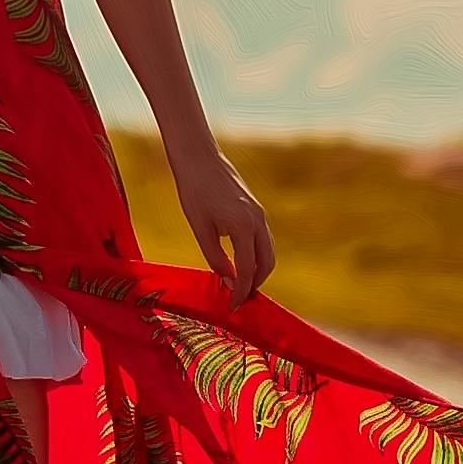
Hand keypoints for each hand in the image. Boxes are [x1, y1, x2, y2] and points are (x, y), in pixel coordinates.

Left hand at [176, 140, 273, 300]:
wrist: (198, 156)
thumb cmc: (194, 190)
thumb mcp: (200, 228)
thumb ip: (215, 257)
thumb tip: (228, 281)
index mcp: (243, 227)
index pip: (248, 270)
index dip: (241, 291)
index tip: (233, 307)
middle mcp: (257, 221)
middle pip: (267, 263)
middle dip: (255, 284)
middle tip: (238, 298)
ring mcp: (259, 213)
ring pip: (268, 251)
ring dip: (258, 270)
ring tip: (239, 284)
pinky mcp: (255, 208)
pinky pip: (263, 239)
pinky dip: (257, 255)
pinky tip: (240, 262)